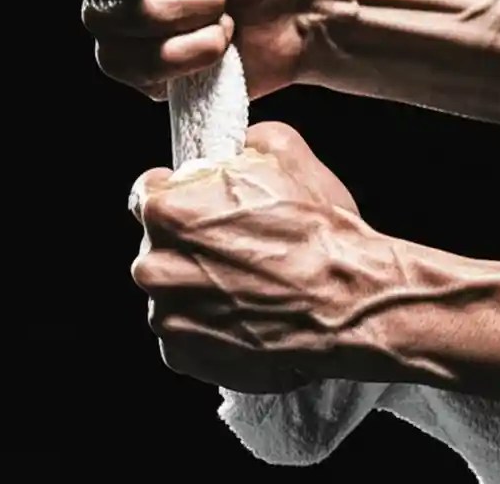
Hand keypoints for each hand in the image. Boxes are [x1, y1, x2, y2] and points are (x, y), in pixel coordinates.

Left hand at [129, 123, 369, 393]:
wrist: (351, 304)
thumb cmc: (320, 235)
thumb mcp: (288, 153)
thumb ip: (246, 144)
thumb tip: (240, 147)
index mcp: (168, 212)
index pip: (147, 191)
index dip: (181, 193)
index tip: (203, 203)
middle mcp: (155, 267)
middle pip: (159, 246)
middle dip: (194, 244)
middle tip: (243, 247)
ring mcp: (167, 317)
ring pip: (173, 291)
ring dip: (202, 286)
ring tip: (253, 285)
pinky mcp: (185, 356)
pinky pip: (186, 334)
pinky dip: (211, 326)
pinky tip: (250, 315)